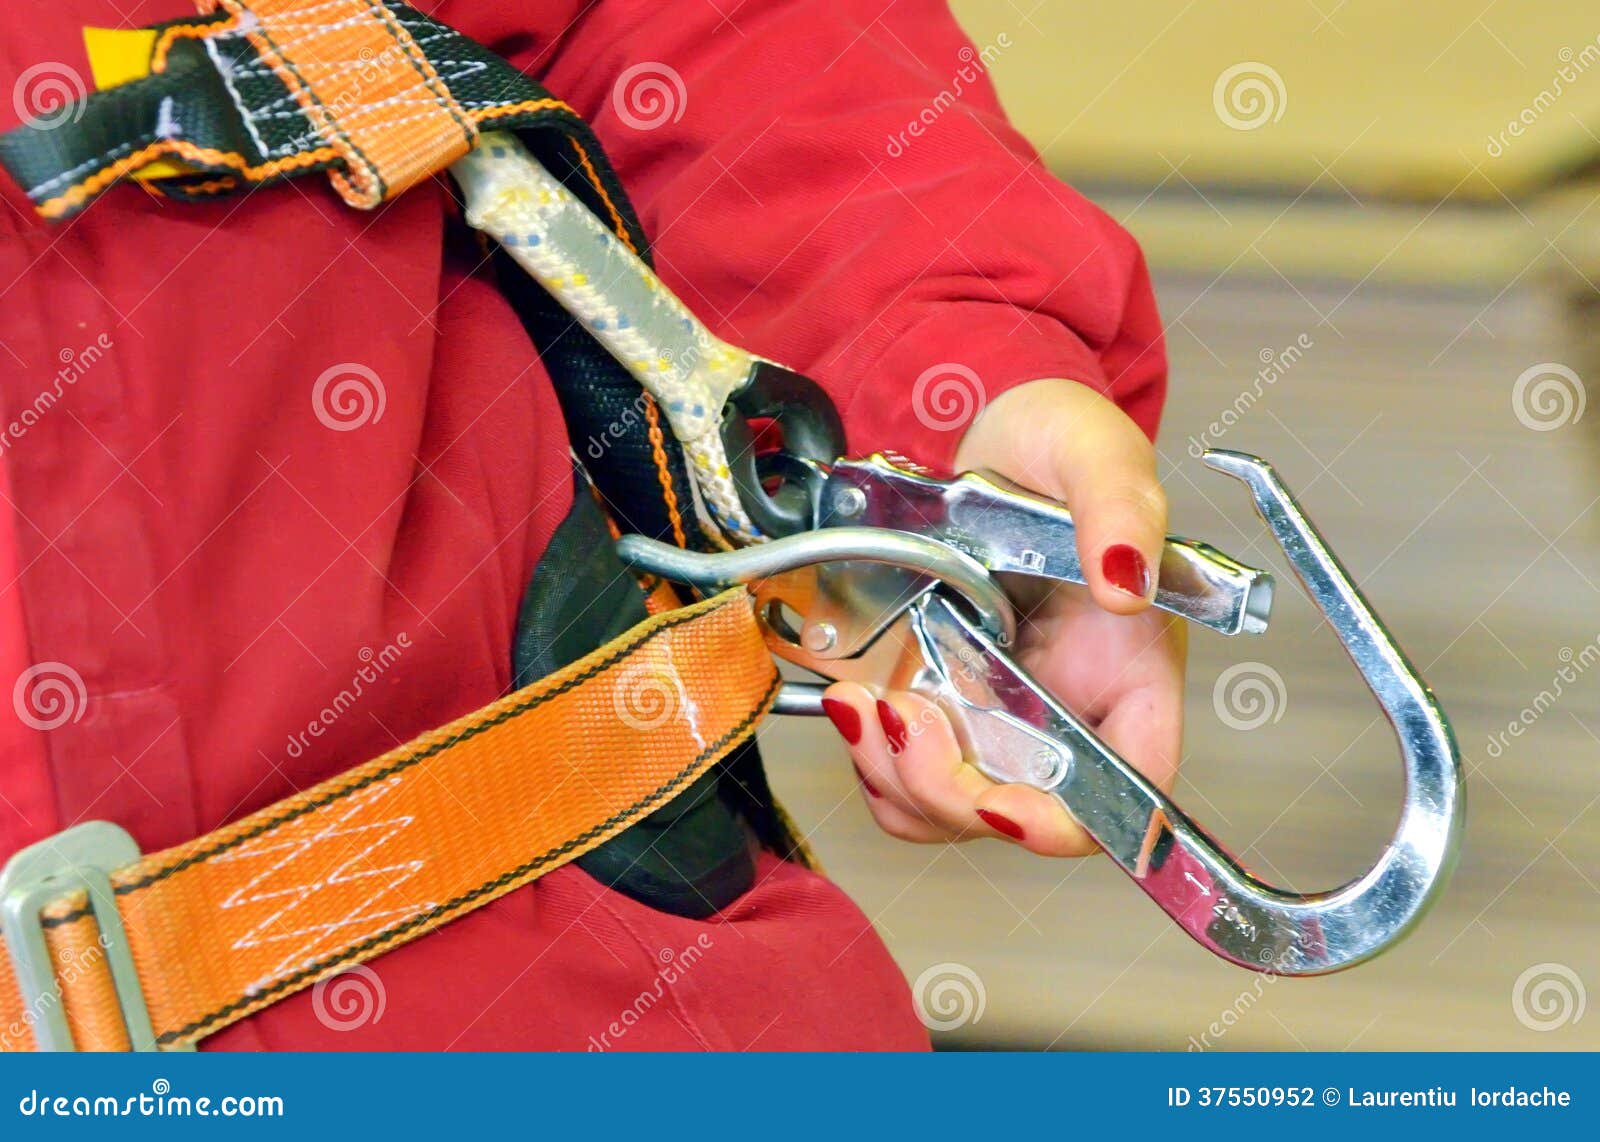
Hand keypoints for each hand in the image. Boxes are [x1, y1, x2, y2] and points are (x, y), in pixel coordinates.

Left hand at [820, 379, 1186, 855]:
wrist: (986, 439)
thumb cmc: (1058, 446)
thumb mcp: (1093, 452)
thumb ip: (1120, 508)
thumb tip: (1126, 583)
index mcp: (1131, 671)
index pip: (1128, 787)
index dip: (1064, 822)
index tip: (998, 804)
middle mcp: (1067, 709)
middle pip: (1021, 814)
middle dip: (948, 790)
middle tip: (902, 712)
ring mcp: (997, 714)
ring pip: (949, 807)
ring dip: (895, 775)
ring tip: (865, 701)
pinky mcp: (939, 704)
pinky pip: (900, 774)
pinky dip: (869, 757)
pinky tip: (853, 698)